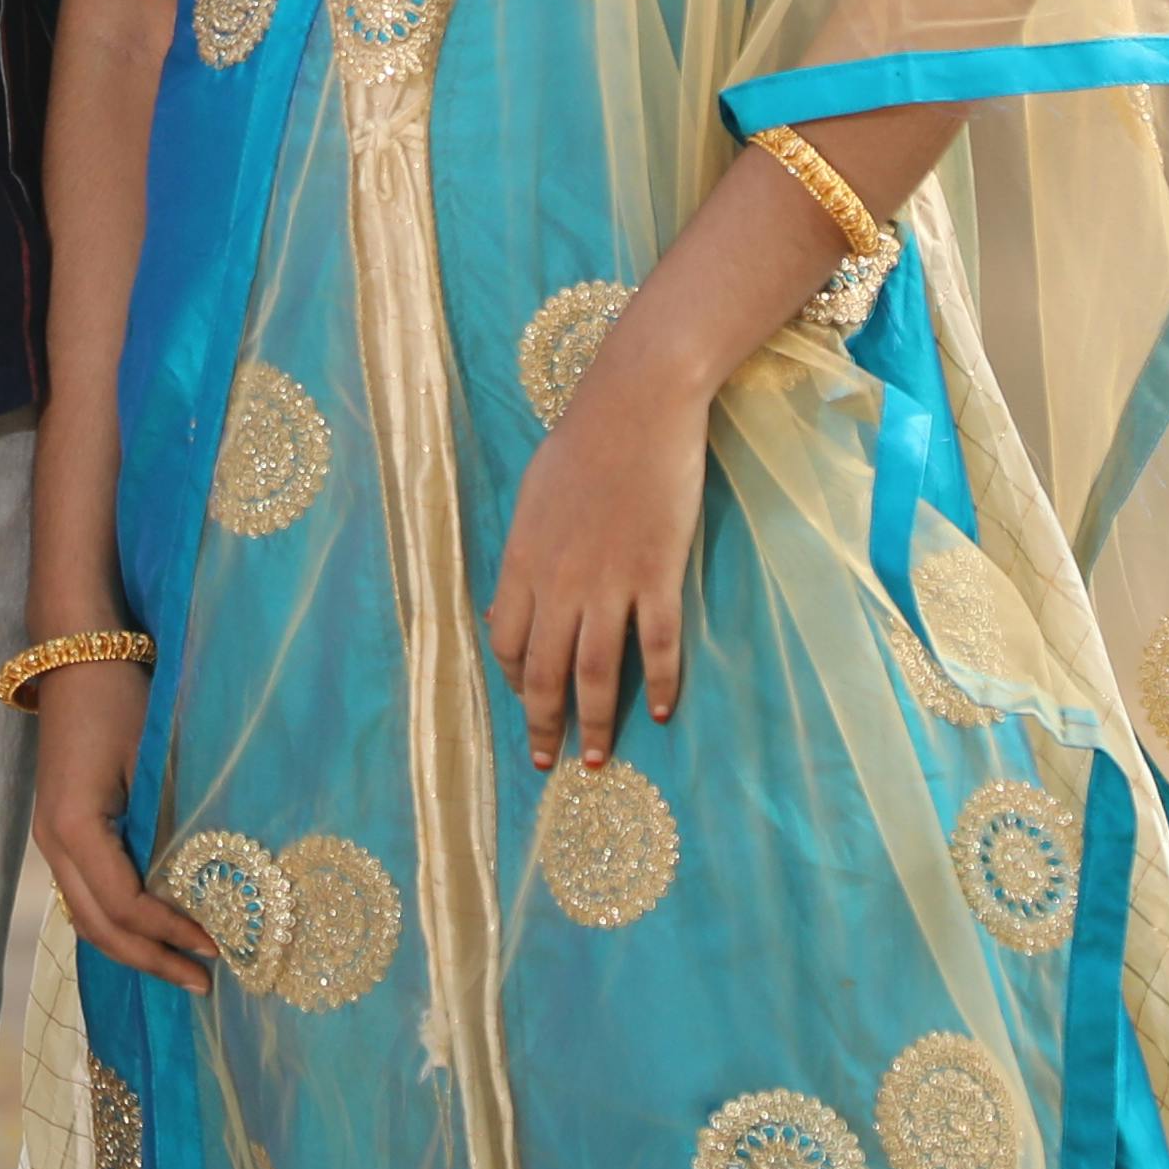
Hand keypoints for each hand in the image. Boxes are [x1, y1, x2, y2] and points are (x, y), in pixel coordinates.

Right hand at [29, 658, 217, 986]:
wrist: (74, 656)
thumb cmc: (120, 700)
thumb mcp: (150, 759)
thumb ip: (167, 823)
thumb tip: (205, 886)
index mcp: (75, 827)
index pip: (124, 904)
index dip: (169, 933)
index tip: (216, 946)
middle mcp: (54, 845)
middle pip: (99, 927)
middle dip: (151, 960)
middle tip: (203, 983)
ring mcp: (51, 842)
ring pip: (88, 919)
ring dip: (133, 950)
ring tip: (181, 970)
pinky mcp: (60, 834)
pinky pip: (87, 896)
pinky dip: (119, 924)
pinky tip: (152, 935)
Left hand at [483, 375, 708, 767]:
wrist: (635, 406)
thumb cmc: (582, 442)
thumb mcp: (532, 498)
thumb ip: (523, 555)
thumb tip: (509, 602)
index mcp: (524, 561)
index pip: (505, 640)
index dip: (512, 680)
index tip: (526, 701)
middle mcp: (559, 582)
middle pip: (544, 671)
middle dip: (544, 724)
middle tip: (549, 761)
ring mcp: (610, 582)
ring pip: (596, 673)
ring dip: (595, 723)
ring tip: (596, 759)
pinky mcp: (657, 575)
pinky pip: (658, 646)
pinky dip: (661, 685)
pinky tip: (663, 712)